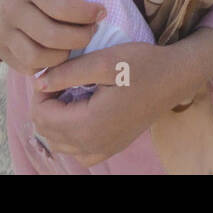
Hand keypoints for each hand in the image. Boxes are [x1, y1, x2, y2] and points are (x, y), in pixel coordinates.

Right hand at [0, 0, 106, 75]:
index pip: (61, 6)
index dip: (87, 13)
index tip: (102, 11)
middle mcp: (10, 8)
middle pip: (52, 35)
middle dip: (81, 36)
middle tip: (93, 30)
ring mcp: (3, 30)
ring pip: (39, 56)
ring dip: (66, 54)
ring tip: (77, 42)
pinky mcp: (1, 48)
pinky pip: (28, 66)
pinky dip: (49, 65)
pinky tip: (62, 52)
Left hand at [29, 41, 184, 167]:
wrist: (175, 78)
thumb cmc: (142, 65)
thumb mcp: (104, 60)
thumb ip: (68, 72)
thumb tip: (38, 83)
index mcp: (89, 125)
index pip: (42, 115)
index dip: (41, 92)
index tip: (55, 72)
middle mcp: (93, 145)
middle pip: (46, 131)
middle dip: (46, 104)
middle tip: (62, 79)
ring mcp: (103, 150)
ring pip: (59, 142)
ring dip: (56, 118)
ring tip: (70, 92)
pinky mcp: (111, 148)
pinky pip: (77, 151)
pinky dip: (70, 134)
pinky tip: (81, 113)